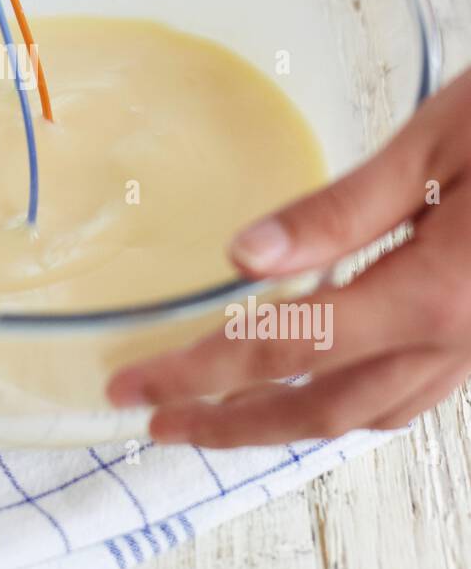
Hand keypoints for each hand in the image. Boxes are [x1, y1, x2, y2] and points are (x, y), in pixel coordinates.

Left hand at [108, 68, 470, 446]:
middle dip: (225, 422)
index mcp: (434, 293)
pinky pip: (407, 395)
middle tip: (153, 422)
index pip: (282, 347)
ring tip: (215, 417)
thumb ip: (338, 210)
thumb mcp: (434, 143)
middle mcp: (458, 341)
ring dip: (281, 424)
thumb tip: (242, 259)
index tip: (130, 382)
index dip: (195, 372)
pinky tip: (314, 387)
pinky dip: (343, 404)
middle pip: (316, 409)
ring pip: (364, 415)